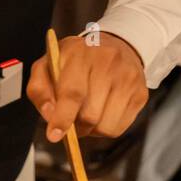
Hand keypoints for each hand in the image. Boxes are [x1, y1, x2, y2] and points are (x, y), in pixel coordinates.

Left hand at [26, 32, 147, 140]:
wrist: (114, 45)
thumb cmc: (75, 60)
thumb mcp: (47, 65)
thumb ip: (39, 89)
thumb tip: (49, 115)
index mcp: (81, 54)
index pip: (73, 93)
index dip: (62, 118)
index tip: (54, 135)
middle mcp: (109, 63)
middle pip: (90, 115)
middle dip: (76, 126)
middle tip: (70, 119)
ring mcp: (128, 79)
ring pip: (105, 126)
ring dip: (91, 129)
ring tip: (87, 114)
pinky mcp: (140, 94)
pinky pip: (119, 128)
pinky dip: (105, 128)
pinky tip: (101, 112)